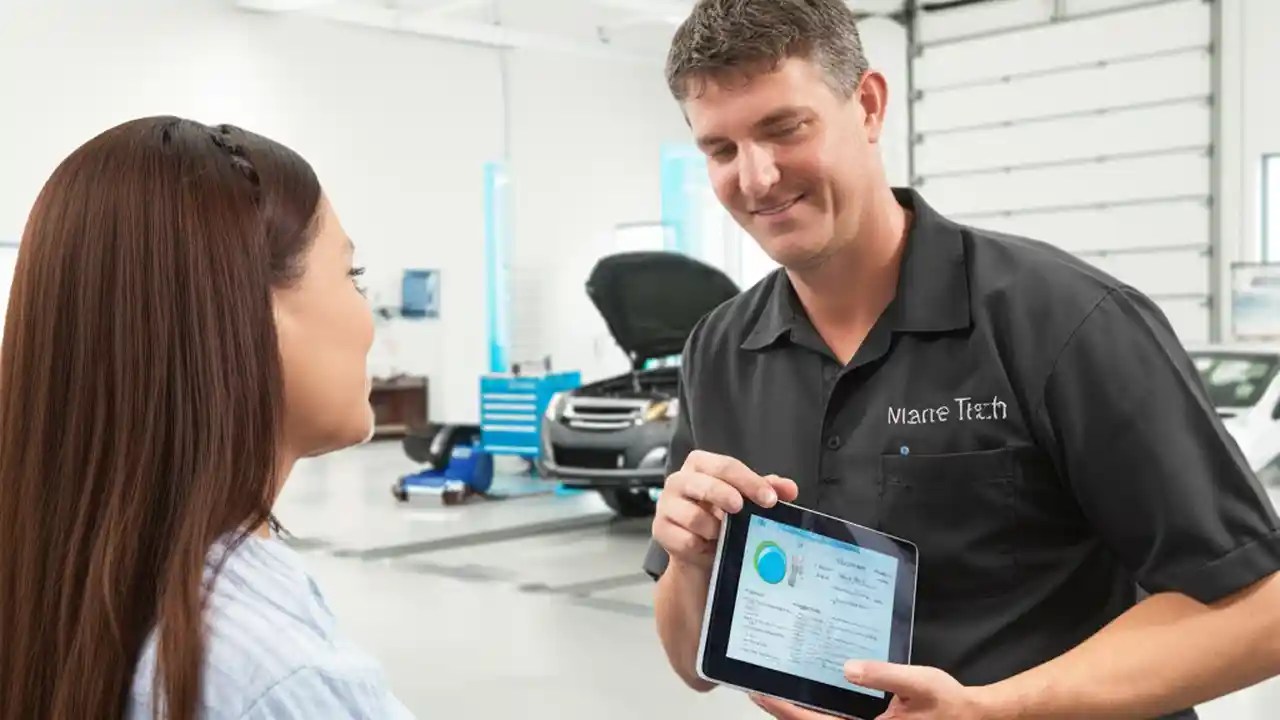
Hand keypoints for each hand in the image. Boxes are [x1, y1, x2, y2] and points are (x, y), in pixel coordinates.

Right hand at [652, 450, 798, 569]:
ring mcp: (665, 506)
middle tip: (741, 509)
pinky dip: (702, 547)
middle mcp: (678, 480)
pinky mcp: (659, 530)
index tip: (770, 499)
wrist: (700, 554)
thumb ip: (767, 490)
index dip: (749, 481)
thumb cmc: (722, 519)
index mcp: (700, 465)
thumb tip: (789, 489)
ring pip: (694, 516)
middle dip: (726, 496)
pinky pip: (686, 540)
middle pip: (705, 484)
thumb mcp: (746, 501)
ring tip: (722, 535)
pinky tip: (707, 548)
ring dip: (715, 529)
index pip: (725, 466)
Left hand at [750, 661, 992, 719]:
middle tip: (757, 691)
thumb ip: (884, 675)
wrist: (973, 718)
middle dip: (784, 713)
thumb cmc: (949, 703)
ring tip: (774, 693)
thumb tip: (847, 668)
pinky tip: (809, 697)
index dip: (786, 710)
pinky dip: (818, 714)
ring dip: (798, 714)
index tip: (761, 695)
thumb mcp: (920, 683)